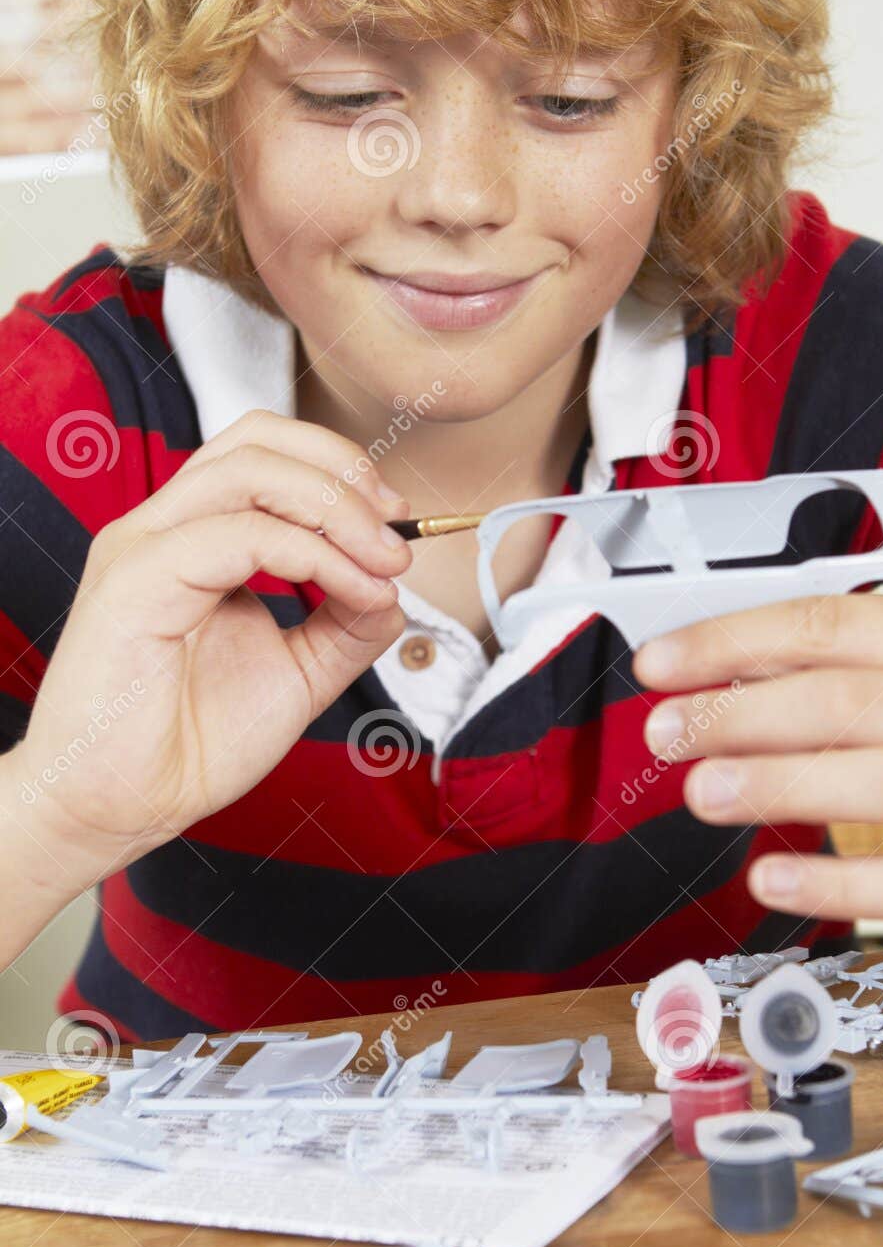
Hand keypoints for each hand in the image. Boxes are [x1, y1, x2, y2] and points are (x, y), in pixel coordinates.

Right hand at [15, 410, 412, 886]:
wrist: (121, 808)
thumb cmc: (188, 743)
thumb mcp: (297, 674)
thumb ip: (346, 626)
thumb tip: (397, 590)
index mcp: (192, 536)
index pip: (265, 450)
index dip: (342, 471)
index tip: (397, 526)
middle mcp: (163, 527)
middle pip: (258, 438)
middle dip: (344, 472)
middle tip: (395, 534)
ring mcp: (144, 546)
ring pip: (250, 471)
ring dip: (337, 509)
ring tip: (383, 564)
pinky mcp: (135, 581)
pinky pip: (240, 536)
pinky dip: (314, 556)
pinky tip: (350, 591)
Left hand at [632, 593, 882, 944]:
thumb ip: (830, 679)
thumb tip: (714, 679)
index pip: (830, 624)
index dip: (734, 642)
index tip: (662, 664)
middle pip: (847, 699)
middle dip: (740, 714)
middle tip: (666, 732)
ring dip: (780, 784)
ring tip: (702, 792)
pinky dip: (838, 881)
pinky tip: (772, 878)